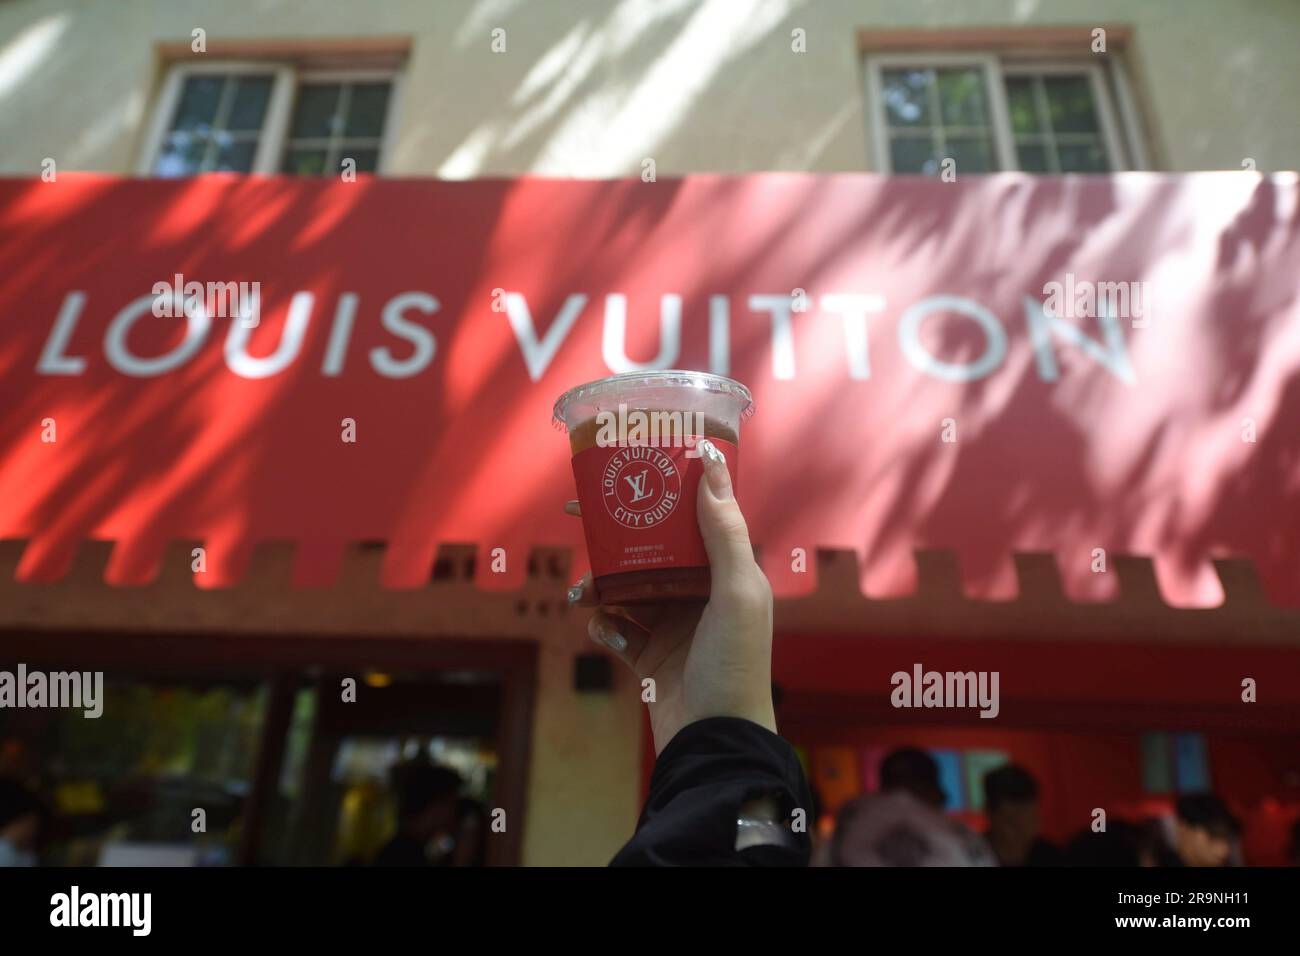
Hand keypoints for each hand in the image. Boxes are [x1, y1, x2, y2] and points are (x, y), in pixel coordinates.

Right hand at [566, 439, 775, 754]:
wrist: (716, 740)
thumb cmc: (735, 664)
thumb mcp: (736, 592)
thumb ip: (724, 531)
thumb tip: (711, 462)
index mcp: (726, 572)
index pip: (692, 518)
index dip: (661, 491)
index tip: (626, 467)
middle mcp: (699, 594)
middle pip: (651, 549)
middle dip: (615, 533)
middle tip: (576, 514)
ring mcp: (672, 625)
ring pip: (626, 587)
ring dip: (600, 583)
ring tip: (581, 590)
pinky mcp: (648, 656)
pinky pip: (616, 627)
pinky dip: (604, 623)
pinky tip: (600, 626)